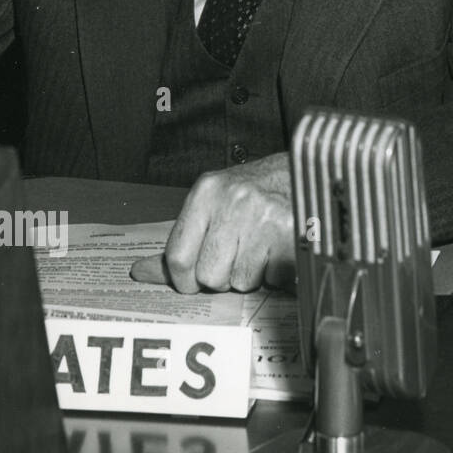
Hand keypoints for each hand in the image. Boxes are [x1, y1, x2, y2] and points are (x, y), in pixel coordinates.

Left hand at [130, 153, 295, 292]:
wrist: (312, 172)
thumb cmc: (261, 192)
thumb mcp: (215, 205)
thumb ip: (181, 242)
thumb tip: (140, 272)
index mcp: (207, 191)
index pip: (177, 257)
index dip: (187, 279)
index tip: (199, 278)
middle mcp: (233, 200)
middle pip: (209, 276)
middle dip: (225, 275)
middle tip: (242, 253)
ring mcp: (263, 216)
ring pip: (242, 281)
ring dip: (255, 273)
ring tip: (265, 247)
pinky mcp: (290, 233)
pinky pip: (273, 279)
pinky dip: (279, 273)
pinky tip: (282, 249)